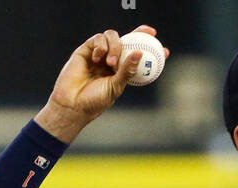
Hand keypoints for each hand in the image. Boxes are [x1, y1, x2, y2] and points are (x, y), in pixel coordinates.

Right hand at [35, 26, 168, 141]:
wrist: (73, 103)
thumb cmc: (95, 100)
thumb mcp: (115, 87)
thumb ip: (127, 70)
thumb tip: (140, 54)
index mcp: (120, 71)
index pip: (137, 57)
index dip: (150, 51)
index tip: (164, 50)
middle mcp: (111, 60)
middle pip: (127, 41)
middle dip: (140, 34)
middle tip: (149, 33)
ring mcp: (99, 54)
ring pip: (112, 37)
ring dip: (115, 46)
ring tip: (111, 64)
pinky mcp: (86, 49)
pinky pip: (98, 39)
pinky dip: (101, 46)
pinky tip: (98, 58)